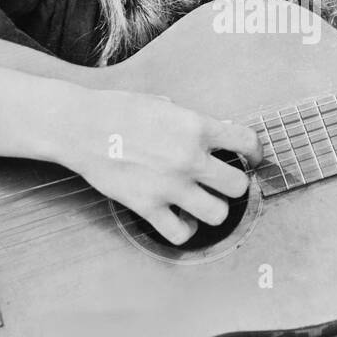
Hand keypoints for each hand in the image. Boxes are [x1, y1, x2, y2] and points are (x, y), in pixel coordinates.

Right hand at [64, 89, 262, 244]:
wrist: (80, 125)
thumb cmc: (118, 109)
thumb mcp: (163, 103)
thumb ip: (191, 121)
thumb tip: (212, 132)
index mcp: (196, 126)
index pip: (247, 142)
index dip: (256, 152)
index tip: (253, 158)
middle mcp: (189, 157)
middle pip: (239, 185)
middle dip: (234, 184)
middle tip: (222, 182)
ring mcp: (169, 185)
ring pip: (218, 214)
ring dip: (213, 209)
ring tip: (202, 203)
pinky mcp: (148, 206)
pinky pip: (182, 233)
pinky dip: (185, 230)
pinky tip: (181, 219)